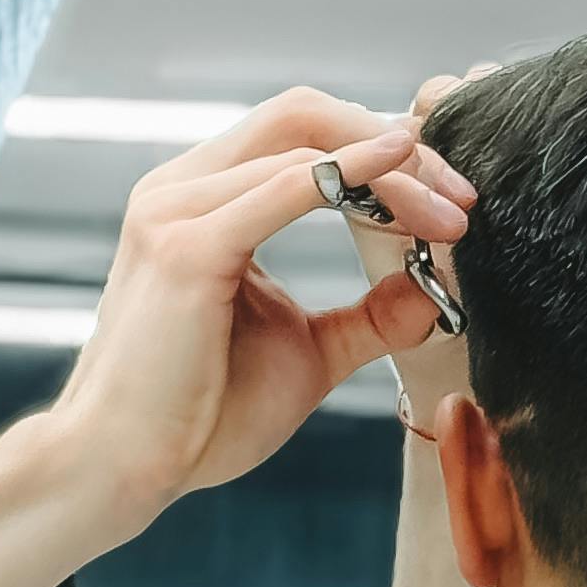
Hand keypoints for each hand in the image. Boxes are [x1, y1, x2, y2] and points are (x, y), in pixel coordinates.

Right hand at [49, 87, 475, 513]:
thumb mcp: (307, 354)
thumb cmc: (197, 417)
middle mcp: (179, 188)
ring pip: (302, 142)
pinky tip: (397, 167)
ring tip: (449, 217)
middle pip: (304, 115)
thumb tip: (429, 291)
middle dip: (396, 145)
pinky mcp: (185, 247)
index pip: (303, 136)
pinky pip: (283, 186)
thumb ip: (366, 318)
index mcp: (202, 203)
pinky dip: (348, 171)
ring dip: (392, 171)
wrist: (123, 471)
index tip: (451, 197)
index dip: (384, 150)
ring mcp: (174, 209)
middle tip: (462, 197)